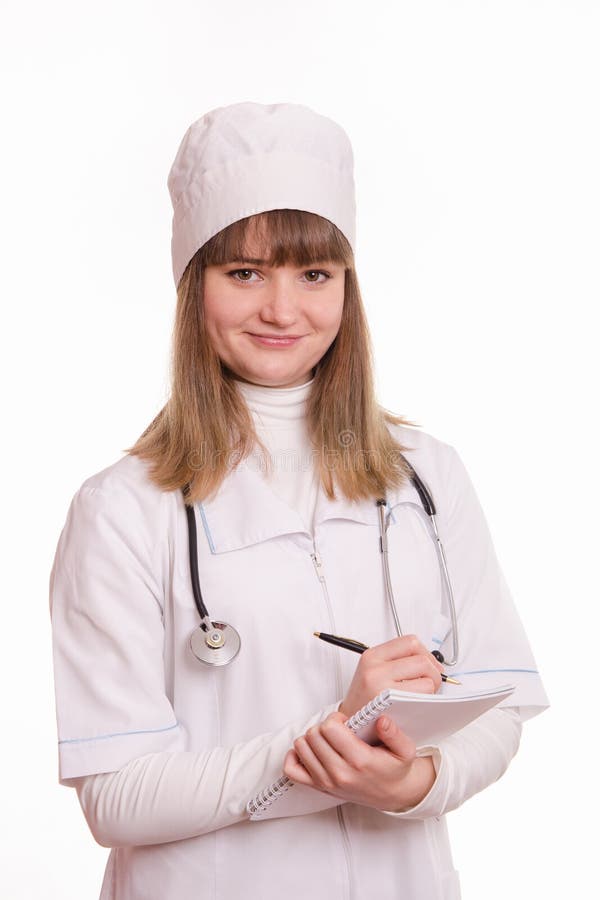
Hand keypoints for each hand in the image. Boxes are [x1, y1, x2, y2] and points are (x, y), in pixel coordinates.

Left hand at [283, 711, 436, 811]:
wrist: (392, 795)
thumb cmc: (395, 769)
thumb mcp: (404, 750)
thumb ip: (394, 733)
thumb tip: (381, 720)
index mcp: (359, 761)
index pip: (329, 728)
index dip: (336, 718)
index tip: (345, 722)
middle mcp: (339, 773)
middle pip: (313, 735)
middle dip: (324, 726)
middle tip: (338, 729)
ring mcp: (326, 782)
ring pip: (301, 747)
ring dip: (312, 737)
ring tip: (328, 739)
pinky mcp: (319, 787)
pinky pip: (292, 770)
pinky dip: (296, 756)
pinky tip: (310, 750)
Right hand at [338, 634, 443, 717]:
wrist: (349, 727)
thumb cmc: (366, 701)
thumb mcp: (372, 671)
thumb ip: (397, 661)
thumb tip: (433, 663)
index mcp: (372, 656)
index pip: (410, 642)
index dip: (426, 653)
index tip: (430, 665)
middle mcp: (375, 668)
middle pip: (422, 660)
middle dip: (433, 672)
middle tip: (430, 683)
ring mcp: (382, 686)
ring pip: (426, 678)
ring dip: (431, 688)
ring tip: (421, 694)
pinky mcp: (391, 705)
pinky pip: (423, 696)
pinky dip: (427, 700)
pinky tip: (418, 704)